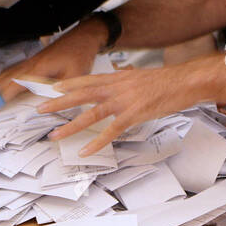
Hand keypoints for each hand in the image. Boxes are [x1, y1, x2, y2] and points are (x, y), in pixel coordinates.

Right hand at [0, 20, 105, 109]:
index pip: (16, 84)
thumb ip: (59, 90)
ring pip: (4, 75)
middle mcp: (30, 64)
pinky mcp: (31, 62)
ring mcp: (29, 62)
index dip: (3, 97)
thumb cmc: (80, 55)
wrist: (83, 38)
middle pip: (4, 79)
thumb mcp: (75, 76)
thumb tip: (45, 104)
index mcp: (39, 67)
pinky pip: (9, 71)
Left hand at [46, 62, 209, 156]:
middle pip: (81, 94)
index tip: (52, 88)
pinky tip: (85, 150)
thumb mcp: (141, 76)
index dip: (68, 84)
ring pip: (90, 114)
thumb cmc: (167, 81)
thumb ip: (128, 79)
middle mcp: (117, 87)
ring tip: (55, 134)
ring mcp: (124, 101)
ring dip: (71, 125)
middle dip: (59, 102)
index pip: (87, 80)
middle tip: (40, 108)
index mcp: (118, 77)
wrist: (186, 81)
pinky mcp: (134, 115)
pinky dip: (97, 142)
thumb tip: (121, 77)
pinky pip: (111, 131)